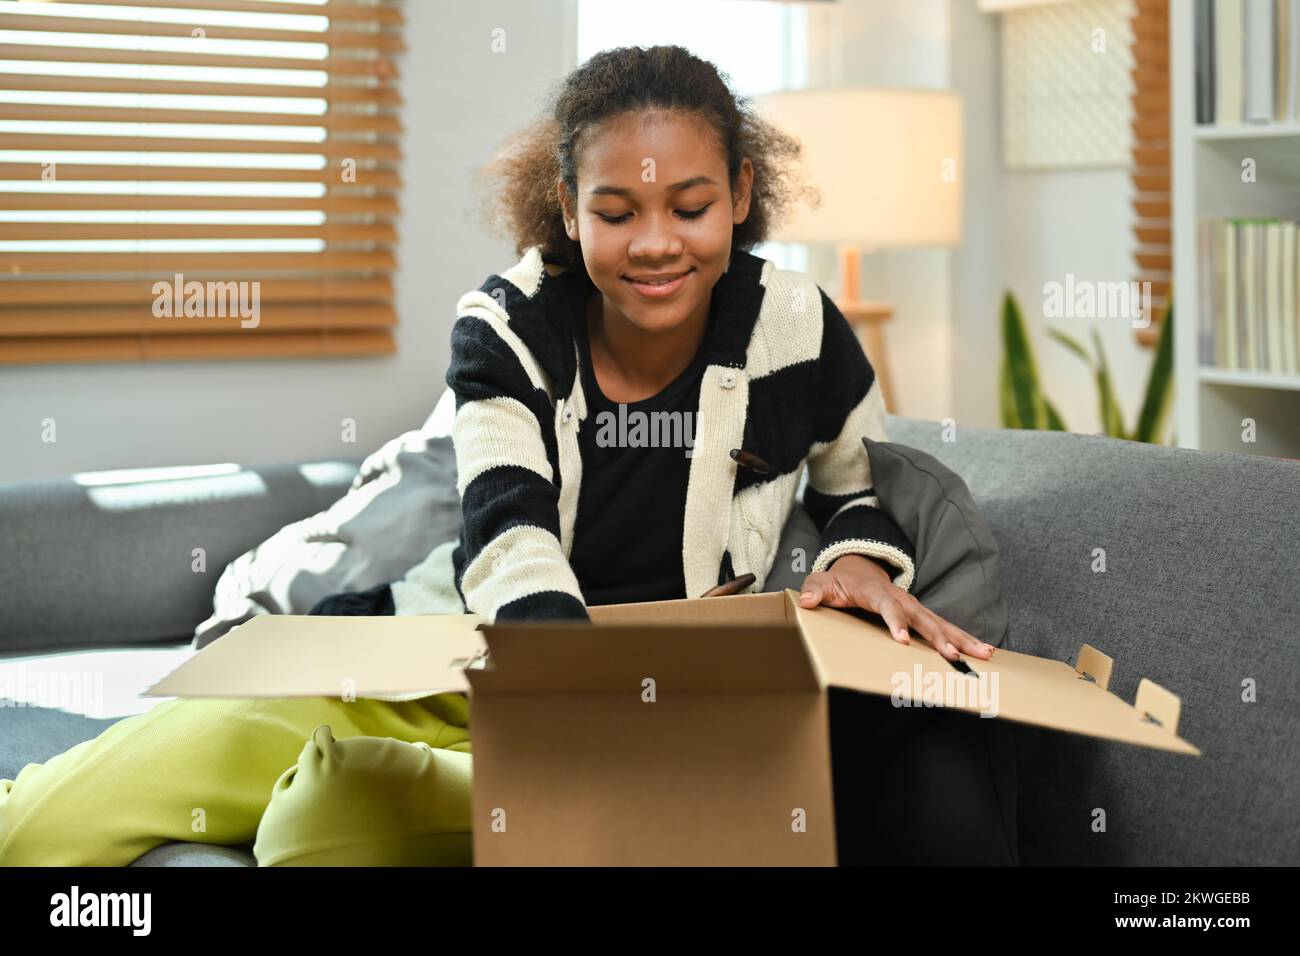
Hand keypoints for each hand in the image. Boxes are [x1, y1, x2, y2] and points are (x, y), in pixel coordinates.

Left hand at [798, 554, 994, 662]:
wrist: (858, 567)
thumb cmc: (838, 581)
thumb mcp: (821, 583)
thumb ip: (814, 591)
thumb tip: (806, 601)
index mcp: (875, 593)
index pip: (887, 607)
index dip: (895, 622)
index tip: (902, 640)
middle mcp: (900, 598)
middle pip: (922, 617)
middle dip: (939, 636)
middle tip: (953, 655)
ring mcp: (913, 606)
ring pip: (940, 622)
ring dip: (962, 638)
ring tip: (983, 653)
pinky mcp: (921, 614)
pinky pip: (944, 626)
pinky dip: (964, 637)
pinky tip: (982, 650)